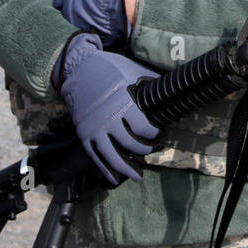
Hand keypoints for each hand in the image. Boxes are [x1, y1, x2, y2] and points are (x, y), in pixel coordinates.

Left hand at [53, 0, 130, 47]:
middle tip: (88, 8)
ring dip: (85, 23)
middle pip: (68, 15)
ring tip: (97, 19)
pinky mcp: (94, 37)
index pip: (60, 1)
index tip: (70, 0)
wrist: (129, 5)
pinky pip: (92, 34)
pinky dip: (97, 31)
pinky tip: (106, 27)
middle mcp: (71, 14)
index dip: (66, 0)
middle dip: (76, 12)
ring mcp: (81, 27)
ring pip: (78, 26)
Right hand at [57, 34, 159, 186]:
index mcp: (122, 103)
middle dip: (144, 150)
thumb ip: (149, 82)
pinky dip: (105, 170)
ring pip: (112, 156)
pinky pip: (96, 157)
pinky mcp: (84, 135)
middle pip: (129, 144)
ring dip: (126, 169)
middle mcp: (108, 119)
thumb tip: (169, 88)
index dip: (154, 134)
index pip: (142, 128)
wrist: (78, 70)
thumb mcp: (132, 71)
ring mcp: (94, 129)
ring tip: (138, 177)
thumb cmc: (109, 68)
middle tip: (153, 149)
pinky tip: (115, 179)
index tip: (160, 133)